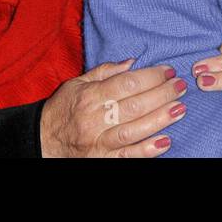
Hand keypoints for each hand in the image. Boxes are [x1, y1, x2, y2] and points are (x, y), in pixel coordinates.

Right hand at [38, 58, 187, 156]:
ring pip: (133, 130)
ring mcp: (98, 141)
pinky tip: (165, 141)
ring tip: (180, 109)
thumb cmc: (62, 109)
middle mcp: (94, 118)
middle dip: (161, 94)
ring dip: (160, 119)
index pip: (126, 83)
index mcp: (89, 96)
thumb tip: (132, 62)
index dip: (151, 76)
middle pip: (134, 105)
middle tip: (180, 87)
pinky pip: (127, 156)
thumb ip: (105, 72)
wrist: (42, 141)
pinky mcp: (102, 159)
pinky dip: (147, 150)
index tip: (168, 71)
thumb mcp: (77, 84)